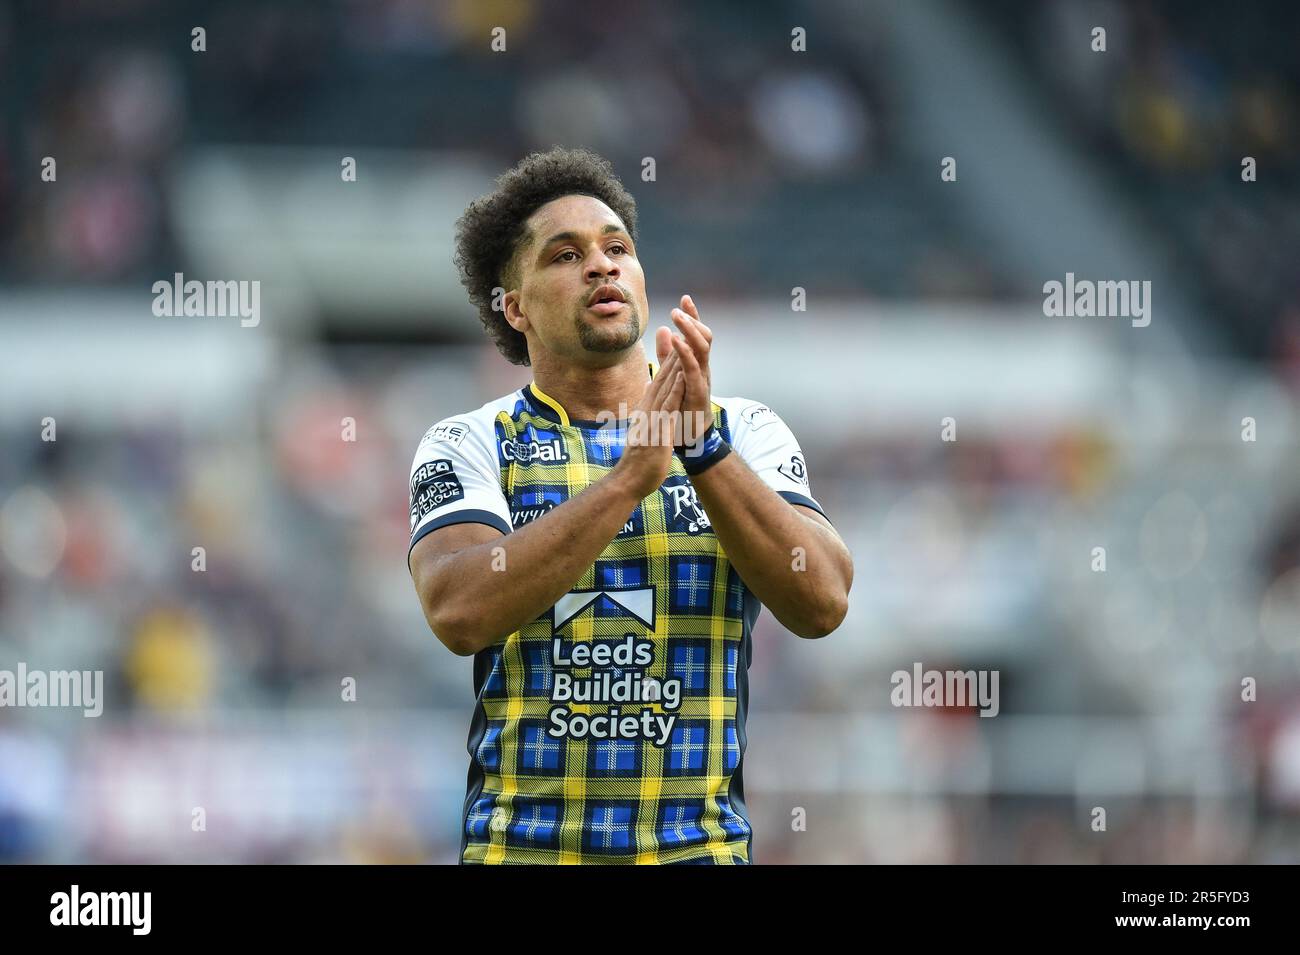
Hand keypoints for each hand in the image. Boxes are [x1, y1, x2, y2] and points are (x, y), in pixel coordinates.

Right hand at [612, 344, 685, 499]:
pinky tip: (682, 375)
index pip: (659, 382)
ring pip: (665, 386)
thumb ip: (647, 419)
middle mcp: (647, 409)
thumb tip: (648, 410)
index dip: (668, 362)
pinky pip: (668, 405)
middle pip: (662, 377)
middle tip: (681, 332)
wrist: (628, 480)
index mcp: (646, 410)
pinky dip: (676, 389)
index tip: (676, 344)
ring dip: (675, 365)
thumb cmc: (637, 462)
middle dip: (672, 354)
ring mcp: (652, 418)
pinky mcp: (657, 429)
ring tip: (684, 344)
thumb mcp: (643, 434)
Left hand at [667, 294, 712, 445]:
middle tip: (680, 306)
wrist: (689, 440)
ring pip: (702, 349)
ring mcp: (702, 380)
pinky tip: (675, 341)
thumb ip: (668, 354)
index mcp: (696, 364)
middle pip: (704, 337)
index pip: (697, 335)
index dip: (693, 317)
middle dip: (693, 320)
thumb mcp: (673, 375)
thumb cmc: (681, 408)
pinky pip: (693, 369)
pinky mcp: (698, 393)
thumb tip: (663, 329)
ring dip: (690, 331)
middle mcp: (703, 369)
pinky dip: (685, 353)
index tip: (684, 298)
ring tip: (678, 317)